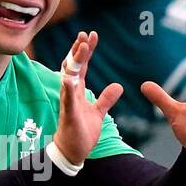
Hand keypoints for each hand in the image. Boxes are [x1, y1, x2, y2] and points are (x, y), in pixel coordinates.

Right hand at [52, 31, 123, 164]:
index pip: (82, 66)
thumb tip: (118, 86)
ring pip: (70, 78)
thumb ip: (106, 99)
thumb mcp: (98, 113)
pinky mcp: (69, 115)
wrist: (71, 152)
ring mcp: (68, 103)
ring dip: (74, 63)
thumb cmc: (81, 132)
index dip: (86, 51)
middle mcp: (71, 93)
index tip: (91, 35)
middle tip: (84, 34)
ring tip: (80, 47)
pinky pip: (68, 100)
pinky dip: (68, 89)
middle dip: (78, 50)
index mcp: (78, 91)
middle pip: (74, 67)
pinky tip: (69, 79)